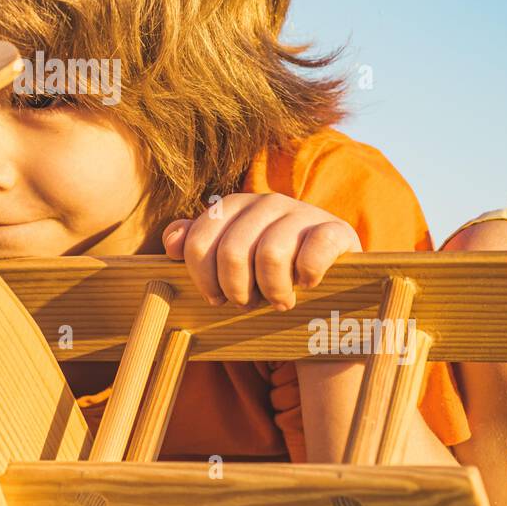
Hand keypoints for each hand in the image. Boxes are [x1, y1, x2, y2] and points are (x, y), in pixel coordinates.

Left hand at [161, 193, 360, 310]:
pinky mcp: (335, 230)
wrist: (329, 276)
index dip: (203, 278)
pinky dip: (306, 278)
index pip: (199, 242)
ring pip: (270, 256)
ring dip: (273, 291)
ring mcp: (303, 212)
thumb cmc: (269, 271)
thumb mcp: (229, 259)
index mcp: (234, 206)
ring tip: (279, 301)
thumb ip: (196, 246)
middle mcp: (266, 202)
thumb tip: (171, 243)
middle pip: (231, 252)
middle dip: (237, 289)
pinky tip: (307, 285)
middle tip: (249, 303)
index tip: (216, 298)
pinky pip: (311, 256)